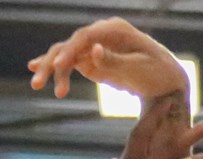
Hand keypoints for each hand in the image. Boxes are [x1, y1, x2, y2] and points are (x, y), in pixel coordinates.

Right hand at [28, 18, 188, 101]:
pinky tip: (35, 71)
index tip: (58, 68)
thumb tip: (94, 50)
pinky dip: (55, 69)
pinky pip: (70, 63)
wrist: (167, 82)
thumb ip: (116, 61)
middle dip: (53, 63)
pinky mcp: (93, 61)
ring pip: (66, 54)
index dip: (69, 51)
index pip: (85, 37)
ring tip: (37, 86)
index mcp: (114, 30)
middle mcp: (101, 34)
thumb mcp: (140, 70)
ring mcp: (95, 47)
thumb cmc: (159, 73)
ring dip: (50, 69)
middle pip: (70, 44)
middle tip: (39, 83)